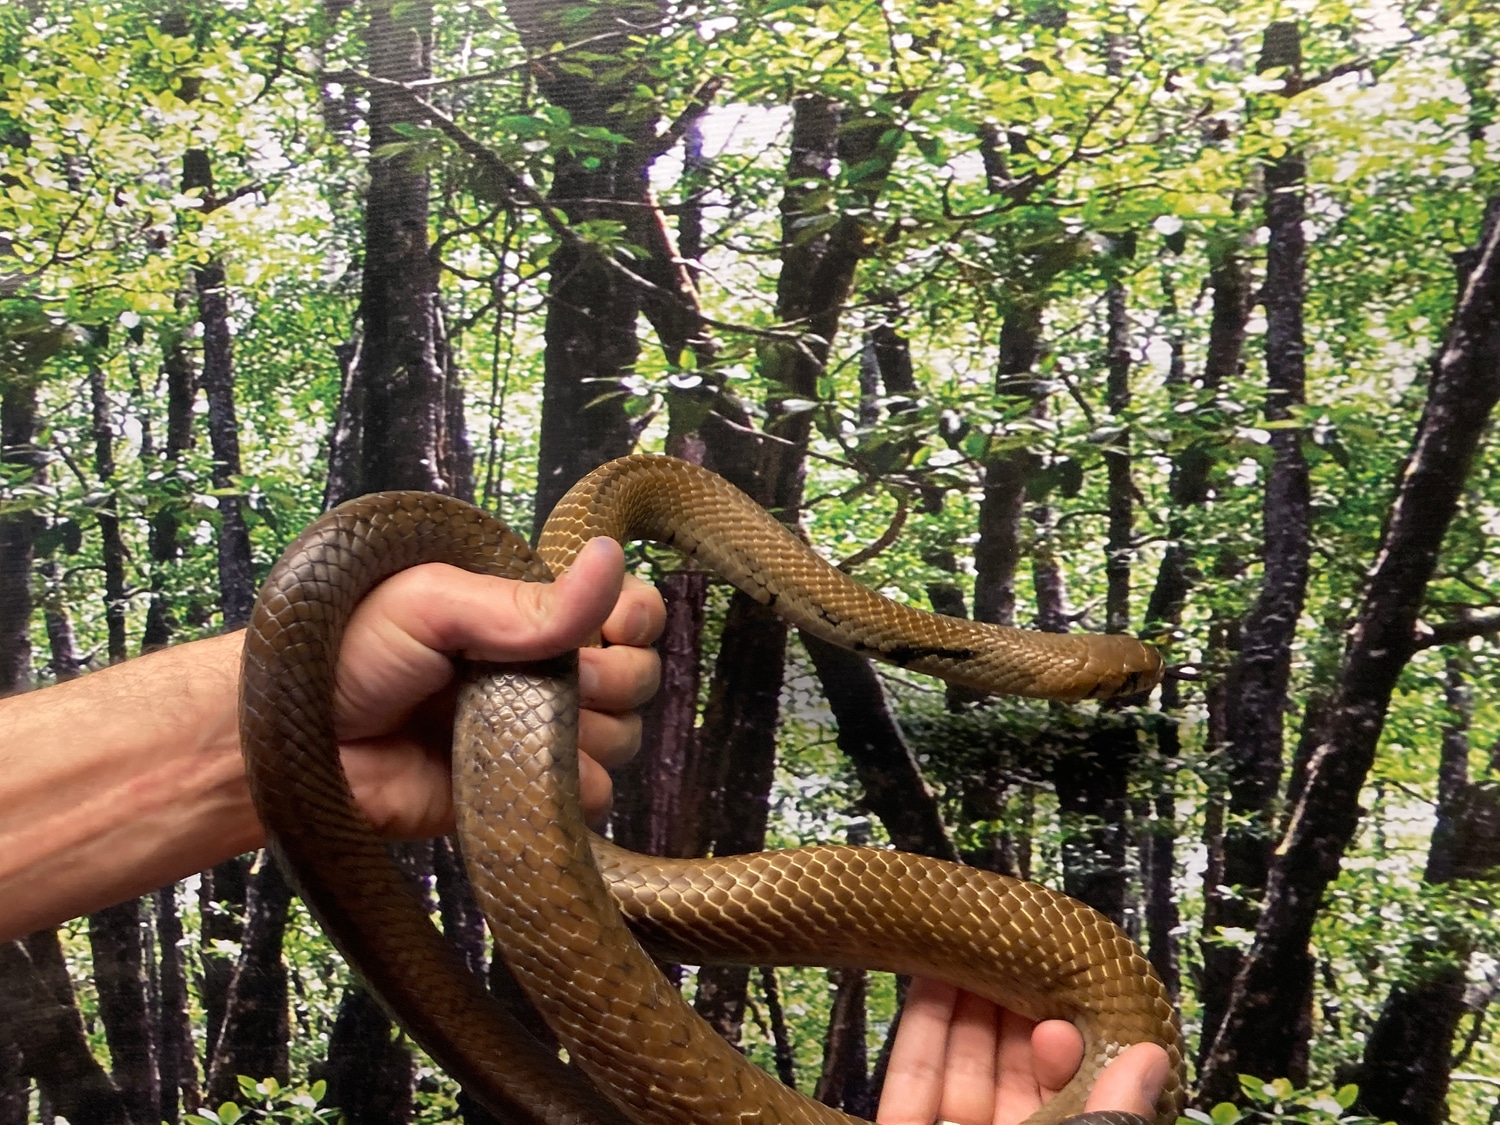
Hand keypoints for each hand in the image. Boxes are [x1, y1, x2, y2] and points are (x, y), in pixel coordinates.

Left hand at [328, 536, 664, 836]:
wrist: (292, 744)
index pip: (622, 610)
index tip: (617, 627)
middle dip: (613, 679)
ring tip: (532, 730)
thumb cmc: (343, 655)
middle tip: (559, 682)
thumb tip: (610, 557)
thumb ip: (526, 602)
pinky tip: (538, 777)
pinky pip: (590, 796)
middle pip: (635, 677)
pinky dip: (578, 789)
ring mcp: (535, 736)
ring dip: (596, 734)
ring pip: (622, 737)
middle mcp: (541, 673)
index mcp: (525, 616)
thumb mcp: (431, 604)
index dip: (635, 617)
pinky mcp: (523, 795)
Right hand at [878, 979, 1169, 1124]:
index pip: (1077, 1093)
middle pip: (1017, 1072)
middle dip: (1007, 1010)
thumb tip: (1149, 1057)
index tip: (1056, 999)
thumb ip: (1107, 1120)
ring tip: (960, 954)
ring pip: (965, 1071)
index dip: (1068, 1042)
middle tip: (1000, 954)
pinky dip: (920, 1043)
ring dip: (962, 1011)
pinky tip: (927, 989)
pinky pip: (916, 1092)